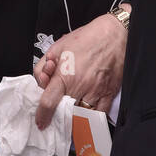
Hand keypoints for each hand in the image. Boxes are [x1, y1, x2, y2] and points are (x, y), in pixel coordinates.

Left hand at [32, 6, 127, 129]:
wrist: (114, 34)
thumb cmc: (87, 39)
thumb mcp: (57, 47)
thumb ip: (43, 66)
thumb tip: (41, 82)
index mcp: (65, 74)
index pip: (48, 102)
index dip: (42, 115)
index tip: (41, 121)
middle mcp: (81, 85)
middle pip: (65, 112)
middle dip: (59, 116)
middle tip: (56, 116)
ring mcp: (96, 91)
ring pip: (82, 116)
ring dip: (75, 118)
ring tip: (71, 115)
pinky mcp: (109, 94)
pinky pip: (100, 114)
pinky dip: (92, 118)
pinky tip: (87, 114)